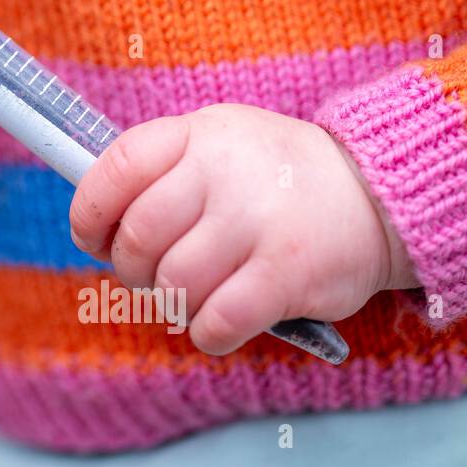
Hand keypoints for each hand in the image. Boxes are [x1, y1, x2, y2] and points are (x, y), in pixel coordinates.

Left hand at [68, 104, 414, 355]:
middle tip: (155, 274)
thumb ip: (157, 172)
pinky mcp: (286, 274)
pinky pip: (215, 321)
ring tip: (199, 293)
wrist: (376, 196)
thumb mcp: (215, 143)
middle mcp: (225, 171)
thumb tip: (91, 224)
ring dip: (176, 303)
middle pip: (138, 237)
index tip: (93, 238)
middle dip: (133, 269)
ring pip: (173, 285)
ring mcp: (257, 221)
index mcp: (198, 134)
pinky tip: (221, 320)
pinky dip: (207, 332)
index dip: (90, 211)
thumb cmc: (271, 179)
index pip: (119, 167)